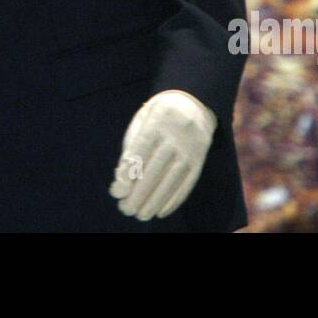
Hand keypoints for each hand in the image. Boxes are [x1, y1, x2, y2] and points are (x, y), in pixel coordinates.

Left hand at [109, 90, 216, 220]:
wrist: (194, 103)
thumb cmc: (157, 117)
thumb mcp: (141, 122)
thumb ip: (129, 150)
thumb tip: (120, 184)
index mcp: (158, 119)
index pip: (141, 149)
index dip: (129, 172)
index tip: (117, 191)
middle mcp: (177, 134)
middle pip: (156, 168)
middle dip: (139, 193)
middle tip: (125, 209)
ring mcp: (191, 148)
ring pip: (171, 179)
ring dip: (154, 201)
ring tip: (140, 214)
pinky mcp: (200, 160)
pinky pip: (187, 183)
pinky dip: (173, 200)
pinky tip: (160, 211)